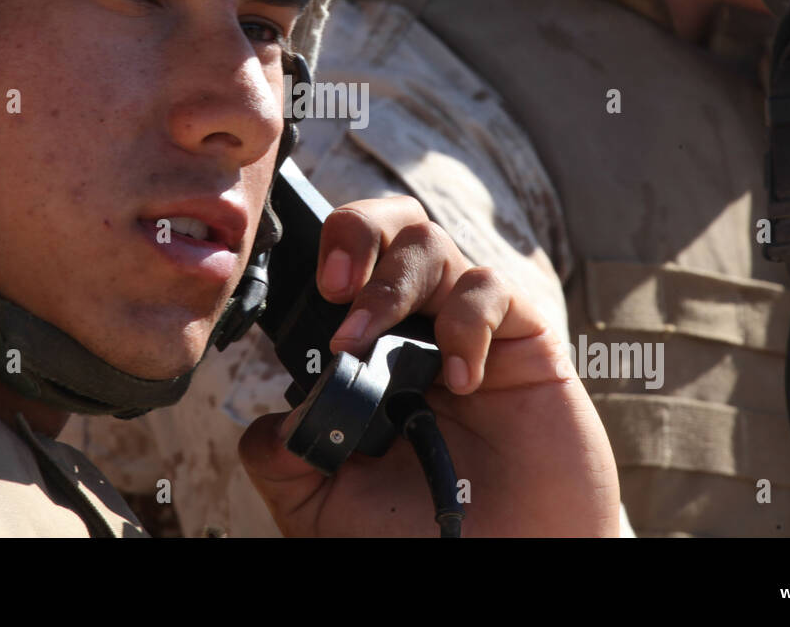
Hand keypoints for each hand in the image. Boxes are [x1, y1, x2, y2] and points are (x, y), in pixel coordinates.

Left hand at [238, 196, 619, 535]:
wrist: (508, 566)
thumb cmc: (425, 533)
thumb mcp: (326, 505)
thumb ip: (285, 458)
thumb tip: (263, 422)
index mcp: (368, 352)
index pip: (342, 267)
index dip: (320, 257)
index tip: (301, 294)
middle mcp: (417, 326)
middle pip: (388, 225)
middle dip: (355, 231)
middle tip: (333, 285)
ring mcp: (470, 328)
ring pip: (430, 242)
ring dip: (392, 281)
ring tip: (367, 340)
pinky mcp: (526, 340)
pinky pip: (492, 289)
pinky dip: (467, 321)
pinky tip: (460, 382)